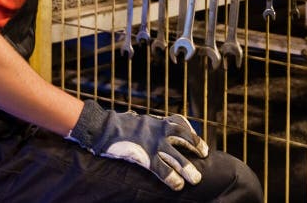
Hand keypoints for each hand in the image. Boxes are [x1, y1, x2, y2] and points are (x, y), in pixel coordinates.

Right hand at [66, 99, 208, 190]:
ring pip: (176, 156)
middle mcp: (157, 130)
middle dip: (196, 146)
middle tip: (204, 154)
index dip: (190, 131)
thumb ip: (148, 126)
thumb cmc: (117, 125)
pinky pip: (163, 169)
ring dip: (187, 168)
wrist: (101, 127)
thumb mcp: (137, 121)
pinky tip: (177, 185)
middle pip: (183, 138)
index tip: (196, 140)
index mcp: (155, 121)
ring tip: (195, 179)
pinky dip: (172, 178)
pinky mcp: (145, 157)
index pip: (179, 122)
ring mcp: (152, 144)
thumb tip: (153, 131)